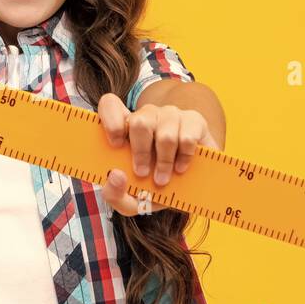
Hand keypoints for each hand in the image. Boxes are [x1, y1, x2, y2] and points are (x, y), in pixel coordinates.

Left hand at [94, 92, 219, 216]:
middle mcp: (147, 115)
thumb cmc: (154, 186)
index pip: (110, 105)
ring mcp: (171, 115)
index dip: (111, 120)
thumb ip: (114, 194)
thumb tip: (115, 176)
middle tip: (142, 173)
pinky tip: (180, 168)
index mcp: (125, 127)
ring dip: (164, 161)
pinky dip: (183, 158)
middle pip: (139, 121)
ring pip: (165, 133)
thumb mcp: (131, 198)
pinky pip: (187, 138)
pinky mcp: (193, 121)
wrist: (189, 188)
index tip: (115, 144)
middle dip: (141, 152)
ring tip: (162, 179)